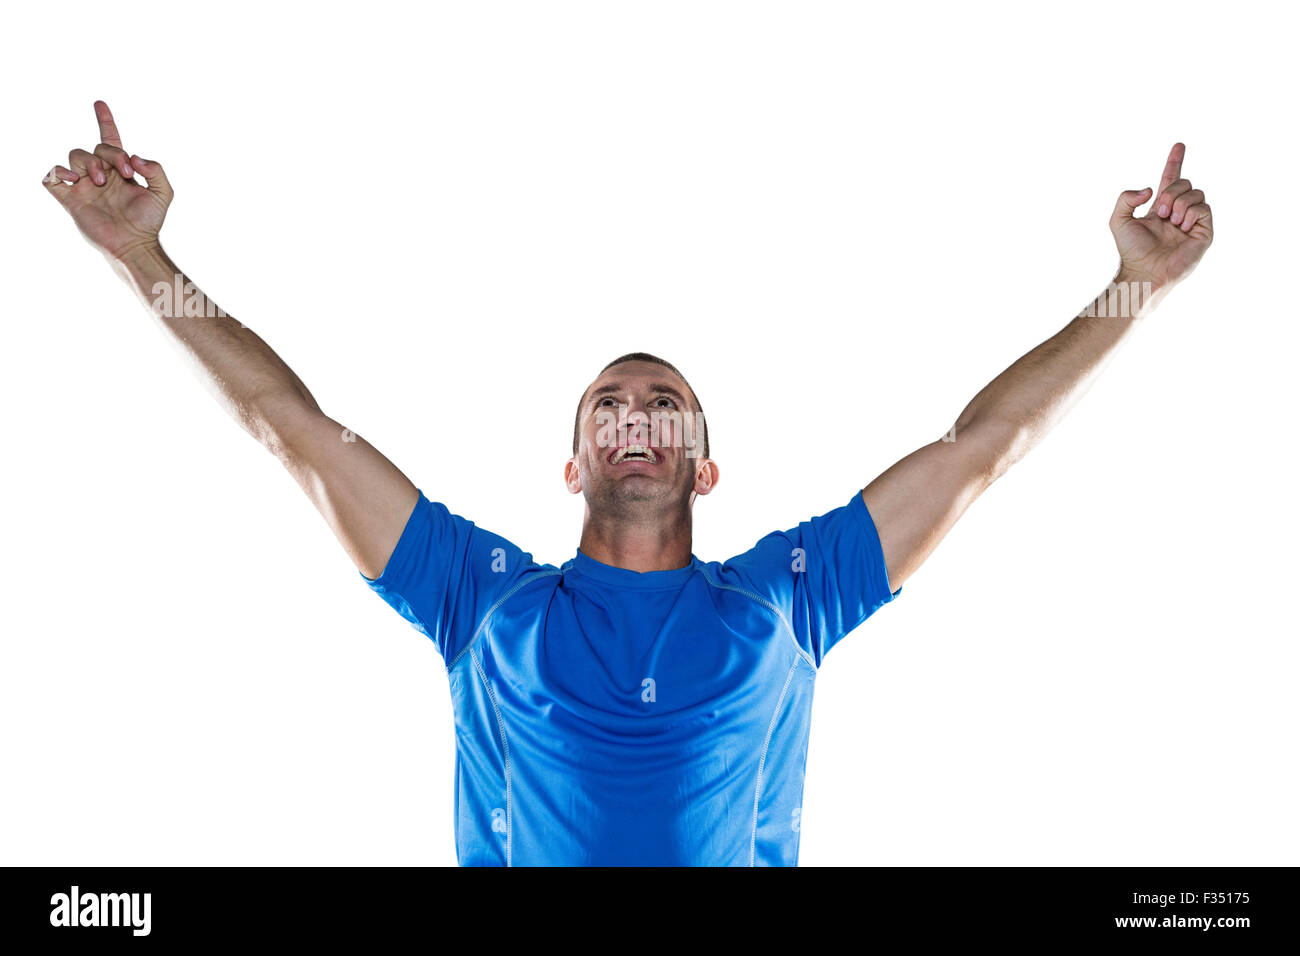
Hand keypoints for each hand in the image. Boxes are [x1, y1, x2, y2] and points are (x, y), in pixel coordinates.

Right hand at [42, 100, 173, 260]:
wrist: (134, 244)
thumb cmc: (149, 222)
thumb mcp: (163, 192)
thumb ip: (156, 169)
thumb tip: (135, 157)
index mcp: (120, 171)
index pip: (111, 140)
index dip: (105, 121)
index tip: (99, 103)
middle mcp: (101, 174)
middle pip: (97, 147)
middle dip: (110, 155)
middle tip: (125, 175)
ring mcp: (84, 186)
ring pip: (75, 155)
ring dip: (89, 163)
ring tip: (101, 182)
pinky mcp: (70, 199)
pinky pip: (52, 176)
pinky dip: (59, 172)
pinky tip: (76, 180)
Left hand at [1109, 143, 1212, 289]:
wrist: (1144, 270)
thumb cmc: (1131, 250)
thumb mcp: (1118, 219)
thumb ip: (1125, 198)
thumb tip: (1150, 189)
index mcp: (1161, 208)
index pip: (1170, 180)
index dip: (1174, 162)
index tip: (1179, 145)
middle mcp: (1178, 212)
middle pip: (1185, 182)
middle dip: (1171, 191)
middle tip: (1160, 212)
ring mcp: (1193, 222)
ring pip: (1197, 192)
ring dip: (1180, 202)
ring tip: (1171, 221)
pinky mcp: (1205, 232)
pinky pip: (1205, 208)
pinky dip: (1191, 212)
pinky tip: (1182, 225)